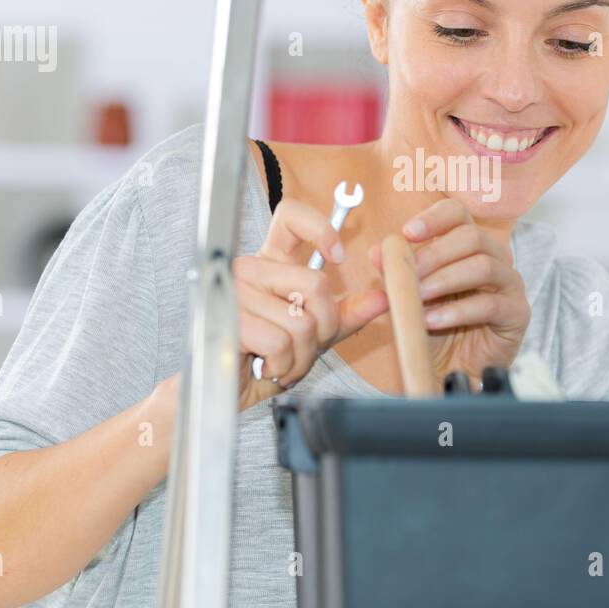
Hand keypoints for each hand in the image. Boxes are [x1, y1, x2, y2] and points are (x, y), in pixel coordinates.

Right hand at [234, 198, 387, 410]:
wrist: (227, 391)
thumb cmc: (265, 358)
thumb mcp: (314, 334)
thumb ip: (345, 315)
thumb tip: (381, 298)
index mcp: (270, 263)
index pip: (291, 217)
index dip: (321, 228)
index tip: (339, 256)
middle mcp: (250, 269)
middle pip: (315, 284)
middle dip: (324, 328)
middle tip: (306, 347)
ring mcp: (236, 292)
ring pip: (301, 321)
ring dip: (302, 356)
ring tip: (283, 362)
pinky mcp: (228, 319)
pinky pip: (281, 342)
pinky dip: (284, 366)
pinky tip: (269, 368)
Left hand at [373, 199, 529, 384]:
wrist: (453, 369)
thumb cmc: (435, 327)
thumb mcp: (408, 298)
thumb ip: (396, 274)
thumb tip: (377, 251)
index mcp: (469, 246)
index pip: (458, 214)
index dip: (434, 218)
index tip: (408, 232)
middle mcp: (494, 258)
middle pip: (472, 236)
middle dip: (435, 253)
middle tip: (409, 272)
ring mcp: (510, 284)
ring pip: (484, 266)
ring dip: (445, 280)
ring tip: (419, 297)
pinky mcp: (517, 313)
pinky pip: (490, 304)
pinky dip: (457, 311)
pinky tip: (433, 320)